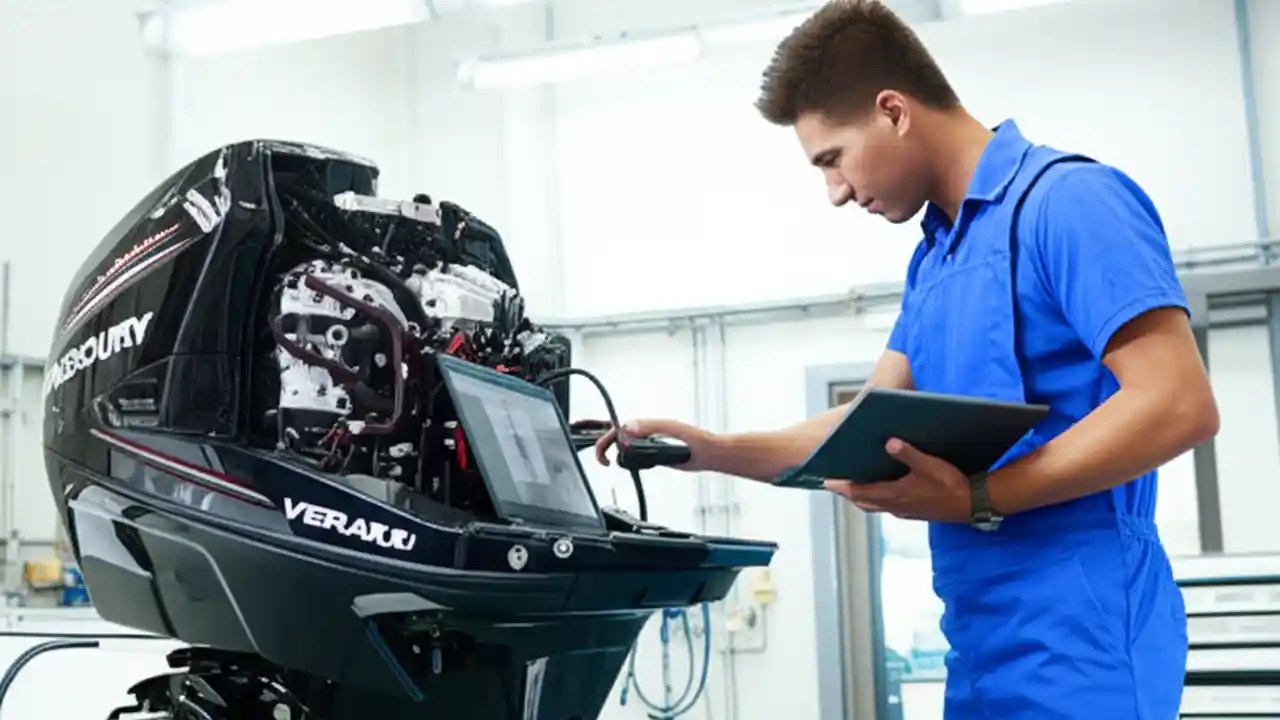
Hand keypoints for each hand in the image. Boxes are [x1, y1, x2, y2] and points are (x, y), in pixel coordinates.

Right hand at [592, 418, 717, 471]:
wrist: (709, 454)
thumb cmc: (696, 439)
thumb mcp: (671, 428)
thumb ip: (650, 426)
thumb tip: (629, 427)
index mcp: (646, 424)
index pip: (618, 429)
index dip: (607, 439)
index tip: (604, 452)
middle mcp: (645, 432)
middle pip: (617, 438)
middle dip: (607, 446)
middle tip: (604, 461)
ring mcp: (649, 444)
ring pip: (625, 448)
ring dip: (618, 454)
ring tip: (613, 462)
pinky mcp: (654, 456)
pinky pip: (636, 458)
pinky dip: (631, 462)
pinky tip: (637, 466)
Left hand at [823, 439, 970, 522]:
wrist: (973, 504)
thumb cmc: (952, 485)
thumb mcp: (930, 465)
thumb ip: (908, 453)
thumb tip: (889, 442)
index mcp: (895, 495)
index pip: (859, 492)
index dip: (841, 487)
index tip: (826, 480)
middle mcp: (896, 506)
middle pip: (862, 501)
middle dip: (847, 492)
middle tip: (833, 483)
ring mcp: (904, 510)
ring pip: (874, 505)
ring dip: (861, 496)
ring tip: (851, 486)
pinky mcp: (913, 511)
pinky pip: (887, 506)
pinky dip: (876, 499)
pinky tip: (880, 490)